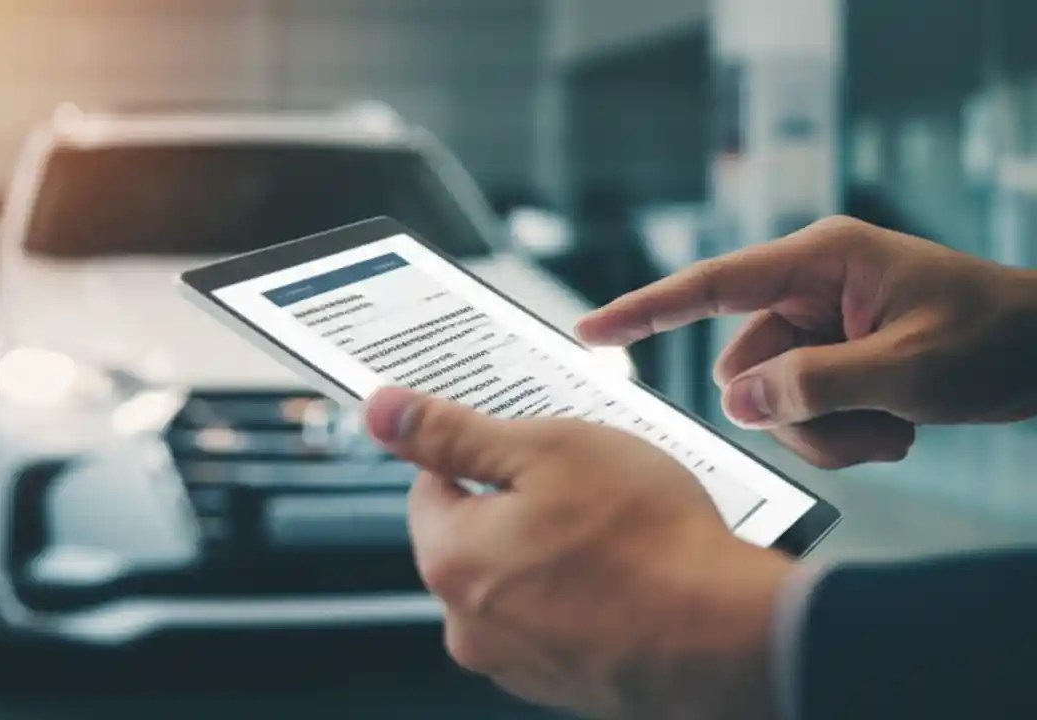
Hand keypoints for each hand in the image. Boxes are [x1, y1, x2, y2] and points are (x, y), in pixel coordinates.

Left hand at [365, 387, 791, 718]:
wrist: (730, 642)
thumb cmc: (648, 541)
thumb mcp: (545, 451)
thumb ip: (452, 433)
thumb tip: (382, 412)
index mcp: (450, 557)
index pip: (430, 484)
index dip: (481, 453)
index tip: (524, 446)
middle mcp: (468, 623)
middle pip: (472, 535)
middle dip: (519, 503)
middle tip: (582, 486)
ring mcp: (515, 663)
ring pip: (515, 580)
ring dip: (550, 551)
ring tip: (616, 532)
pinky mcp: (562, 686)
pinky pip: (553, 621)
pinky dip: (579, 596)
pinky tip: (627, 576)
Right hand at [577, 215, 1036, 468]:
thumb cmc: (998, 338)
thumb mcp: (907, 367)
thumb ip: (814, 385)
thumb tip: (735, 402)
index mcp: (818, 261)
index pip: (709, 285)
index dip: (643, 310)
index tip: (588, 332)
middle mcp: (808, 290)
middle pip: (743, 369)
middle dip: (796, 413)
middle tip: (867, 425)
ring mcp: (819, 329)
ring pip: (771, 403)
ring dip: (827, 433)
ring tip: (893, 428)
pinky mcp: (833, 362)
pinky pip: (801, 415)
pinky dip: (844, 436)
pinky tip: (896, 428)